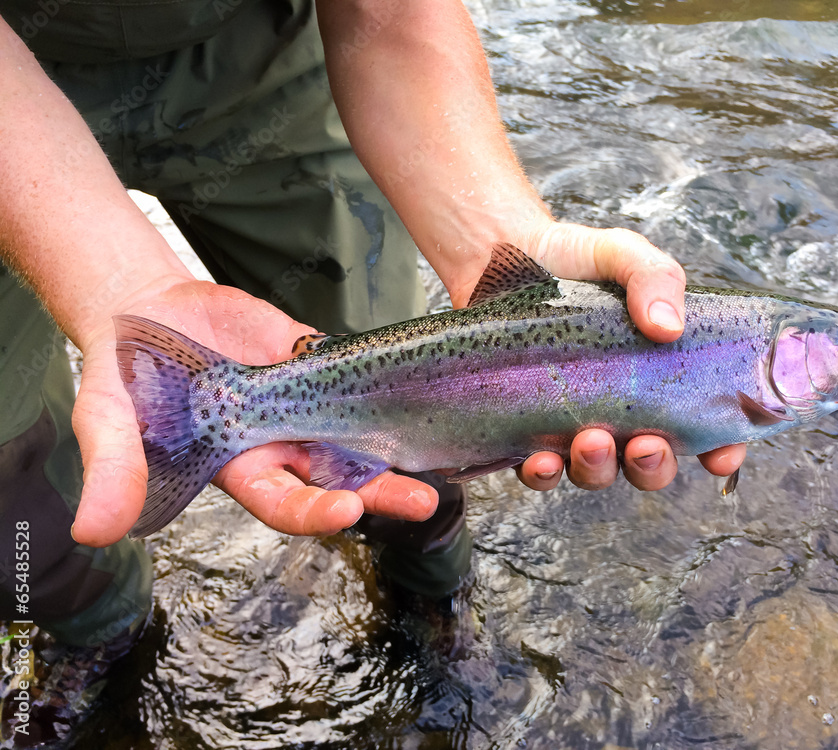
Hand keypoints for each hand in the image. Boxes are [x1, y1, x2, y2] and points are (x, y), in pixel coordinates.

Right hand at [71, 279, 436, 546]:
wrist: (144, 314)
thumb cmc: (123, 379)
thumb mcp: (109, 423)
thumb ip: (113, 470)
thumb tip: (95, 533)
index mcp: (237, 469)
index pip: (283, 503)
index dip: (313, 511)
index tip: (344, 510)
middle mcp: (279, 445)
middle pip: (336, 478)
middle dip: (378, 493)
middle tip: (422, 501)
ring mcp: (302, 405)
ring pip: (357, 434)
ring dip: (395, 449)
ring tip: (442, 460)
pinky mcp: (314, 363)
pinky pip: (355, 380)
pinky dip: (387, 389)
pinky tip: (426, 394)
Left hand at [511, 221, 745, 491]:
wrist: (498, 252)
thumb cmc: (568, 257)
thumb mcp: (620, 254)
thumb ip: (654, 277)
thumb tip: (668, 326)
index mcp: (656, 374)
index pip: (702, 424)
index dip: (720, 448)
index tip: (720, 455)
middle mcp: (619, 408)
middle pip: (649, 462)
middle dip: (654, 466)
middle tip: (646, 445)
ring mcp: (571, 423)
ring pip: (597, 472)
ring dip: (600, 469)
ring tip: (591, 441)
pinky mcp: (522, 430)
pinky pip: (539, 470)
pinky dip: (544, 474)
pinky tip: (542, 460)